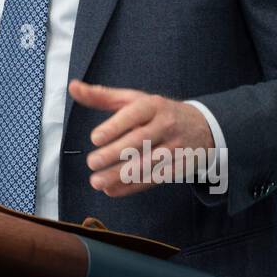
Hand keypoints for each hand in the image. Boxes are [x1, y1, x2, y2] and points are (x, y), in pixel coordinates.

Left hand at [71, 81, 215, 196]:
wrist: (204, 127)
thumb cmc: (157, 112)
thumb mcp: (134, 99)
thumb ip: (102, 95)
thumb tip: (73, 87)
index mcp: (153, 105)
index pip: (134, 115)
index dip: (115, 126)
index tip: (94, 138)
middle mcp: (166, 125)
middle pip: (140, 141)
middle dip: (114, 153)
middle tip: (92, 163)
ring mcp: (175, 147)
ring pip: (147, 163)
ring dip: (121, 175)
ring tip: (97, 181)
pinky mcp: (180, 167)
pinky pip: (155, 178)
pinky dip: (132, 186)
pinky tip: (112, 189)